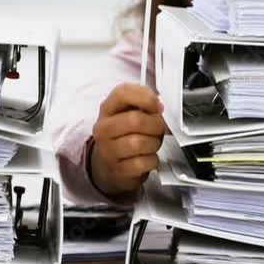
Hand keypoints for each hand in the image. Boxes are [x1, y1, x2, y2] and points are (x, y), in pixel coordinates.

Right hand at [89, 83, 165, 197]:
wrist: (108, 164)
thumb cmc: (123, 135)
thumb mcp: (127, 113)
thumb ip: (142, 103)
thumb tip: (158, 105)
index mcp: (107, 109)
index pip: (122, 93)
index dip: (145, 97)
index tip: (157, 106)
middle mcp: (104, 129)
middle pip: (134, 120)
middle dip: (155, 125)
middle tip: (159, 128)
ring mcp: (108, 151)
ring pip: (139, 143)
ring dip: (154, 143)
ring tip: (152, 143)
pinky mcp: (118, 170)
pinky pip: (142, 162)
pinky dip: (152, 160)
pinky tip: (148, 157)